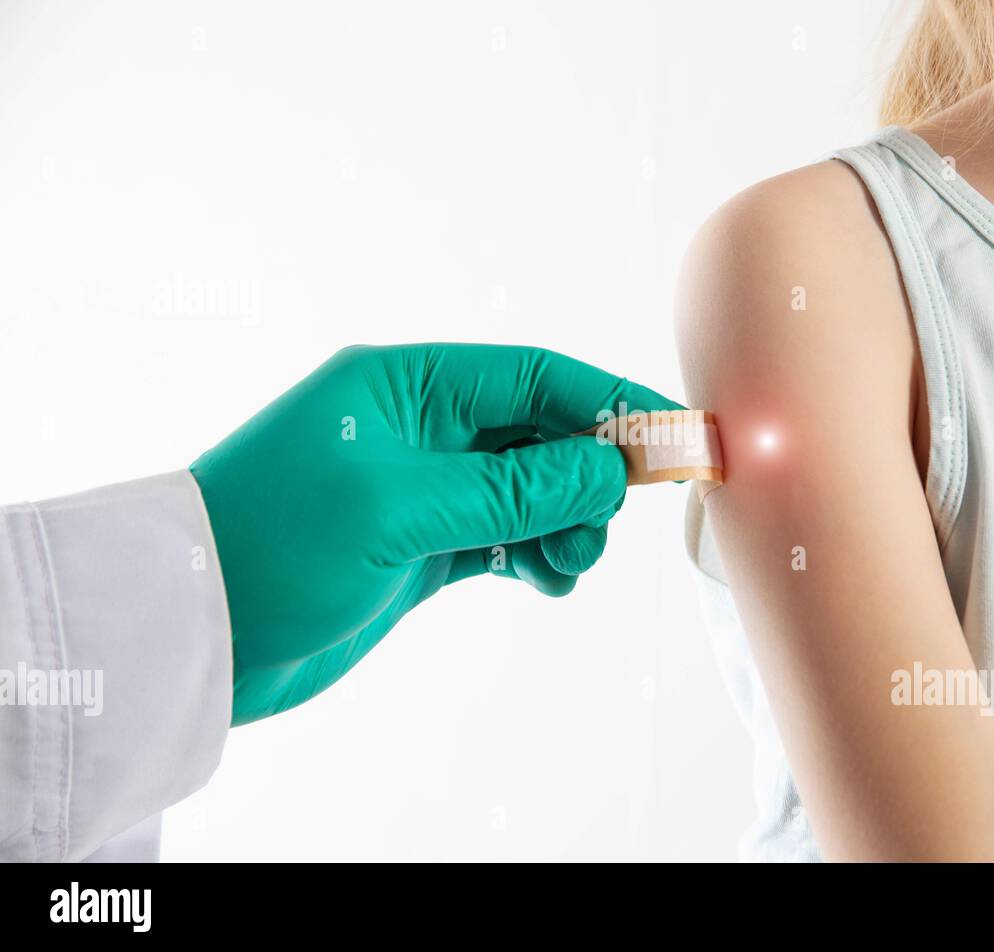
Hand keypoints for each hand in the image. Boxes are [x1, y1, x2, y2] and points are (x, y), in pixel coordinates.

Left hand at [190, 343, 680, 724]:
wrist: (194, 635)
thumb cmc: (273, 547)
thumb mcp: (399, 509)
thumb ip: (511, 488)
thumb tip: (608, 466)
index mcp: (404, 387)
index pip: (532, 376)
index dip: (607, 401)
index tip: (671, 433)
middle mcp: (417, 429)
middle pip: (538, 432)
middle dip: (588, 473)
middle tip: (606, 523)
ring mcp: (420, 490)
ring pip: (527, 490)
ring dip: (566, 521)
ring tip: (572, 562)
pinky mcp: (419, 546)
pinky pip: (504, 538)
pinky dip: (536, 556)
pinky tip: (549, 581)